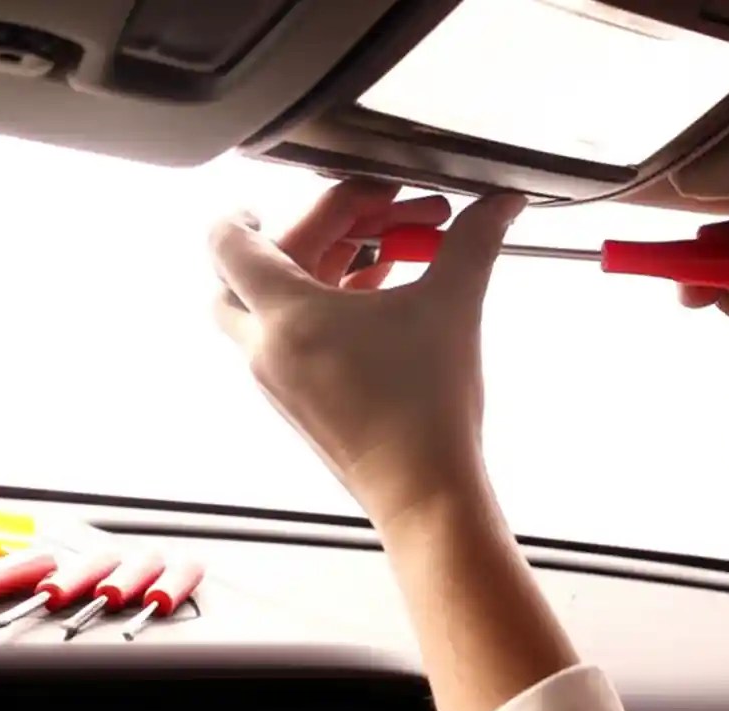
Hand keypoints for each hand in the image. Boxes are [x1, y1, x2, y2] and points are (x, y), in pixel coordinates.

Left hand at [209, 180, 526, 525]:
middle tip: (370, 219)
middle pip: (250, 268)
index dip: (255, 205)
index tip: (294, 198)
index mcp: (285, 314)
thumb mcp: (451, 305)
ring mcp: (278, 379)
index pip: (227, 241)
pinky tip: (385, 299)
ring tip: (393, 254)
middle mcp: (266, 346)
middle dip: (311, 233)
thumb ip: (472, 242)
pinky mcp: (299, 401)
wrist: (423, 493)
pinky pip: (293, 338)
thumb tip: (500, 203)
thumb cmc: (423, 408)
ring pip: (272, 305)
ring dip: (323, 269)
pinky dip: (326, 307)